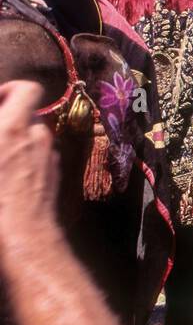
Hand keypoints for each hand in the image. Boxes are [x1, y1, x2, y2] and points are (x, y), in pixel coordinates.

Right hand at [0, 80, 59, 262]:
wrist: (22, 235)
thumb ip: (2, 130)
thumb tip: (4, 126)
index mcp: (12, 128)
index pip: (27, 89)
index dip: (11, 90)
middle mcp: (37, 138)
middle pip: (29, 115)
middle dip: (11, 121)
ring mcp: (49, 158)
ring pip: (35, 139)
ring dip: (19, 142)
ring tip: (1, 159)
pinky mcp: (54, 177)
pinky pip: (40, 159)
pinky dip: (28, 160)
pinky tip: (11, 178)